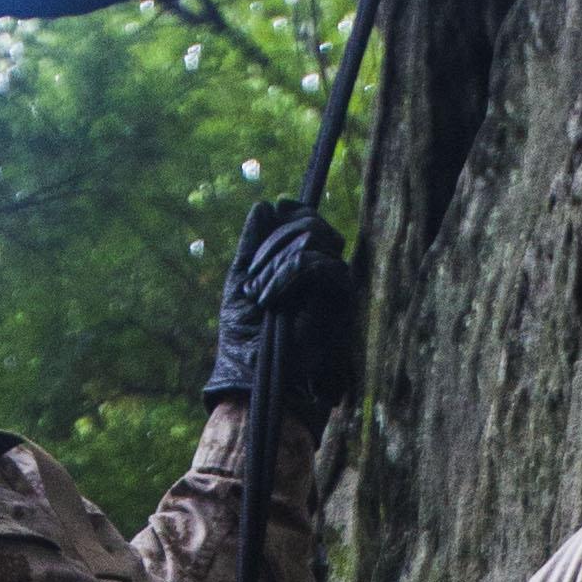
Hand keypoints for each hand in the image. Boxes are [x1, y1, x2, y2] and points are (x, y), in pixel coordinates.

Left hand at [204, 200, 360, 435]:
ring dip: (277, 261)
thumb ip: (253, 244)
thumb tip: (265, 206)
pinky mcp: (341, 301)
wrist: (254, 376)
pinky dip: (289, 274)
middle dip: (275, 242)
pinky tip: (272, 299)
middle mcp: (323, 274)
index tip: (276, 208)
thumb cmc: (245, 338)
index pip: (308, 221)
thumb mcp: (241, 280)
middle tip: (252, 281)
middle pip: (311, 224)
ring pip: (313, 239)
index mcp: (302, 268)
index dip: (294, 209)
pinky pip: (320, 264)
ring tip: (258, 295)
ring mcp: (334, 287)